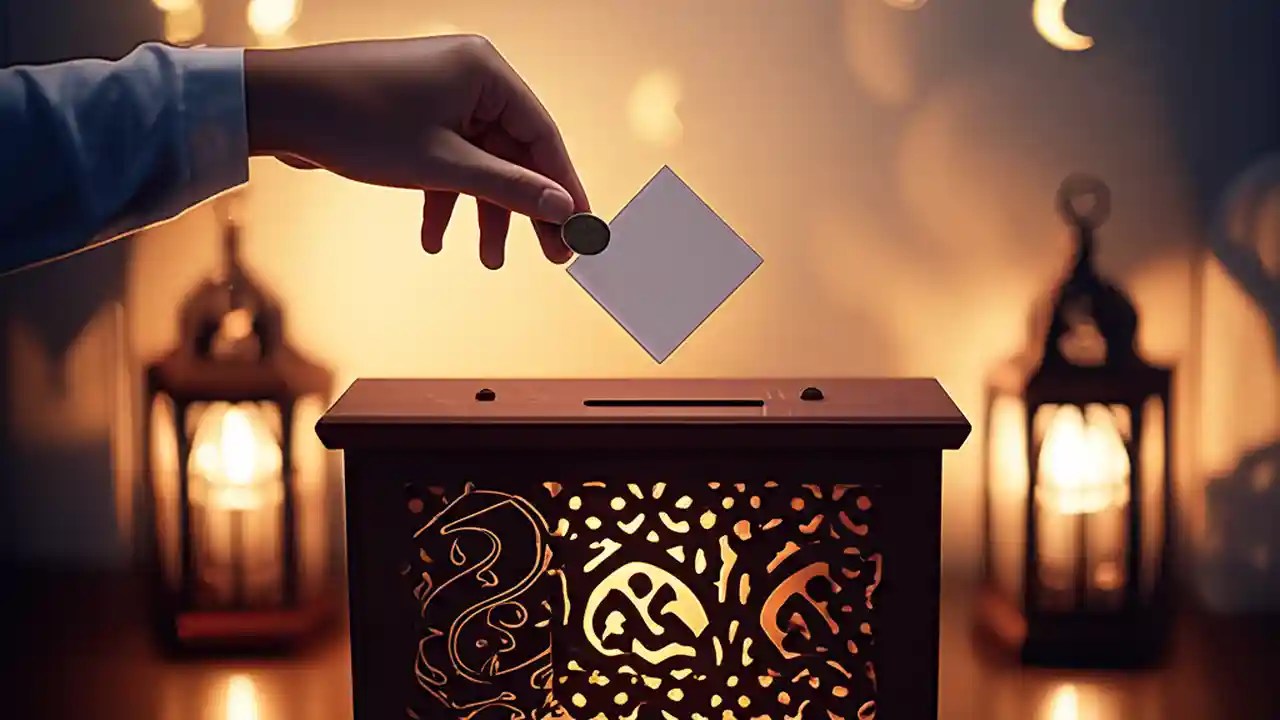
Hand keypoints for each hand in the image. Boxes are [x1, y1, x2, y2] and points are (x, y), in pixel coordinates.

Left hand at [243, 35, 588, 268]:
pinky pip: (447, 160)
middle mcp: (469, 77)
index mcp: (485, 71)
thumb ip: (509, 188)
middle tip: (553, 256)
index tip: (583, 231)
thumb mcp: (443, 165)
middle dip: (527, 208)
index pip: (544, 135)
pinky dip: (444, 198)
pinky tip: (433, 238)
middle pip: (515, 152)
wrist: (276, 105)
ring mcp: (440, 96)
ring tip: (488, 260)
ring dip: (483, 211)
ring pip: (480, 162)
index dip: (565, 188)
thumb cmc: (357, 122)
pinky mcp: (414, 116)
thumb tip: (563, 208)